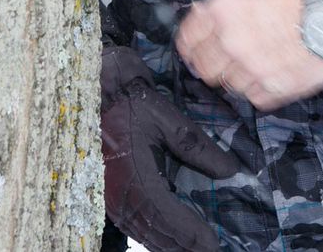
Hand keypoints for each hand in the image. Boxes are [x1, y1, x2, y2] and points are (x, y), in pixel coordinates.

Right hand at [101, 50, 240, 251]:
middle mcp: (115, 191)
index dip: (187, 233)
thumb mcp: (167, 118)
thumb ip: (197, 146)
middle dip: (180, 245)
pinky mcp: (106, 191)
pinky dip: (152, 232)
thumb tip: (230, 171)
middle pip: (151, 230)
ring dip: (167, 243)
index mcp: (130, 173)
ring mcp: (107, 194)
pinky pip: (130, 220)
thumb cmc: (129, 99)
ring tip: (194, 249)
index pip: (163, 214)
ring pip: (139, 229)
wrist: (92, 87)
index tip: (211, 243)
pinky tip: (169, 237)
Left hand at [176, 0, 322, 110]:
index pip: (188, 40)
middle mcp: (233, 44)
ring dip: (242, 75)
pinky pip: (256, 98)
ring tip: (262, 61)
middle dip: (214, 63)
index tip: (195, 48)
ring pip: (230, 85)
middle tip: (229, 58)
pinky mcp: (275, 89)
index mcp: (223, 14)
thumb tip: (208, 14)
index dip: (191, 44)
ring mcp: (253, 69)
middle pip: (205, 69)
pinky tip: (275, 71)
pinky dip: (262, 88)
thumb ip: (227, 2)